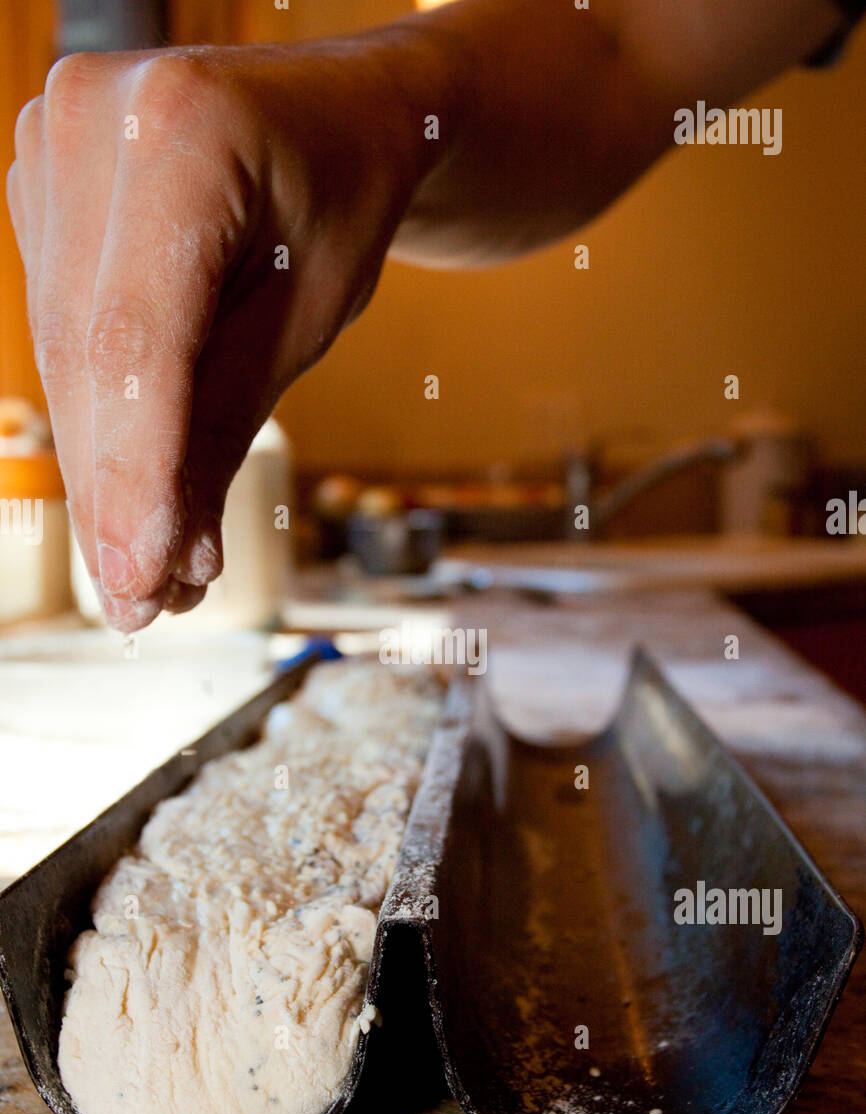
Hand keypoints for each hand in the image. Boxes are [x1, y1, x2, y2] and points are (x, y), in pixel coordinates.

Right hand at [7, 42, 430, 628]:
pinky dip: (102, 419)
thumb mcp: (306, 318)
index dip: (131, 475)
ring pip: (64, 358)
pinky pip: (65, 331)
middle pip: (86, 360)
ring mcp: (49, 149)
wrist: (333, 115)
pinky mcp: (42, 191)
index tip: (140, 582)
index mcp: (179, 132)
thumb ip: (224, 425)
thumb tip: (169, 559)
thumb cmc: (341, 203)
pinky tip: (131, 498)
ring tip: (151, 575)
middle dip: (117, 496)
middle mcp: (89, 124)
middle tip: (146, 606)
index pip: (134, 342)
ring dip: (106, 475)